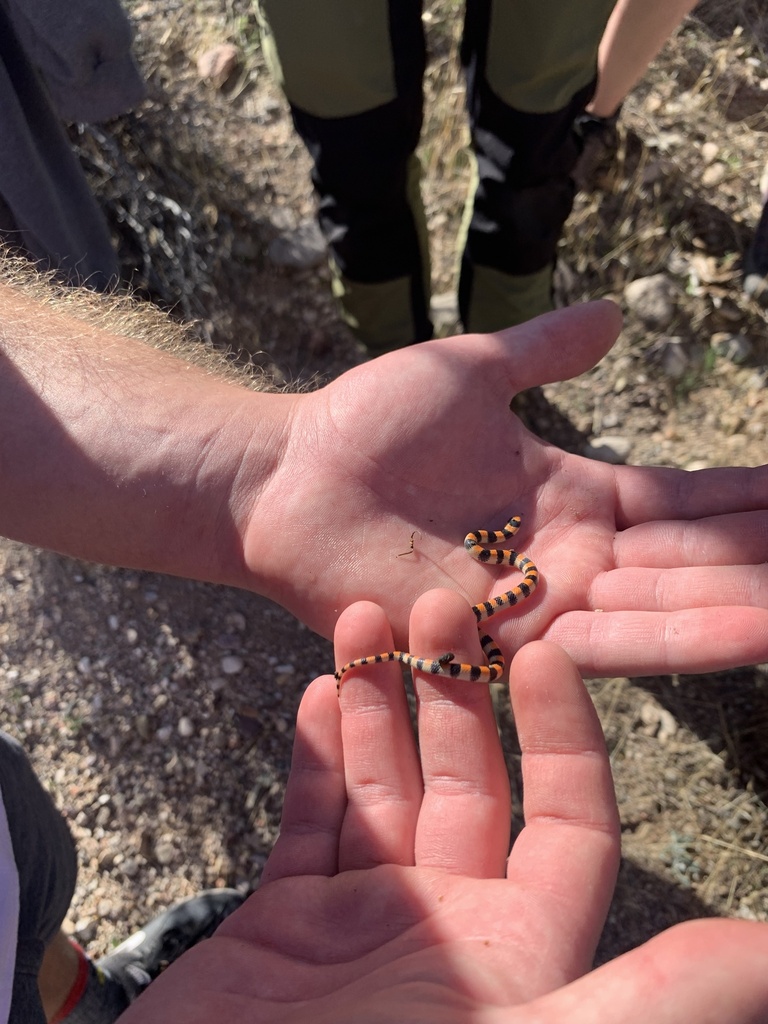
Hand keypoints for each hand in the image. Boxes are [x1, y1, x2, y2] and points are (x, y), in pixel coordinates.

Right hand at [122, 592, 767, 1022]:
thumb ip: (655, 1000)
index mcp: (522, 949)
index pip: (570, 820)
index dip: (565, 736)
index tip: (540, 654)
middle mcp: (451, 924)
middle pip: (467, 780)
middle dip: (452, 691)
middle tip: (434, 604)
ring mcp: (365, 918)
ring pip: (384, 785)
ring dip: (377, 703)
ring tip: (364, 620)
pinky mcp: (287, 921)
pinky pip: (311, 818)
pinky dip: (317, 756)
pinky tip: (319, 689)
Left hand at [248, 300, 767, 676]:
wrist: (288, 477)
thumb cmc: (368, 425)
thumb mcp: (475, 371)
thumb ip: (548, 353)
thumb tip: (617, 315)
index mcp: (575, 499)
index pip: (689, 505)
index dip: (754, 502)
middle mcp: (572, 560)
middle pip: (694, 566)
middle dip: (766, 563)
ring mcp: (540, 605)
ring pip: (667, 612)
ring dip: (744, 608)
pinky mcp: (502, 643)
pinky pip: (605, 647)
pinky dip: (681, 639)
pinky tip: (754, 629)